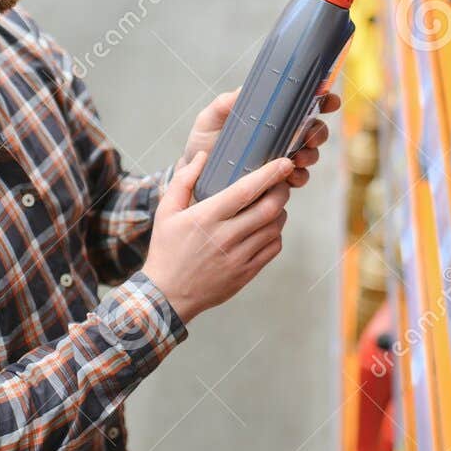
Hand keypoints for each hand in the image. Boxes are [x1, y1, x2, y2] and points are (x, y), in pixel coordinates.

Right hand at [142, 152, 294, 323]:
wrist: (168, 294)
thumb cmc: (167, 250)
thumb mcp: (166, 212)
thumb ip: (183, 180)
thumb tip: (202, 156)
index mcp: (206, 217)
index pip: (246, 190)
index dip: (270, 174)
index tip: (284, 163)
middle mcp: (225, 236)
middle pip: (269, 208)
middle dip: (282, 190)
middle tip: (281, 183)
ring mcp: (238, 257)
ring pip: (274, 228)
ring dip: (279, 212)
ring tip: (272, 205)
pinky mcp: (246, 272)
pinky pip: (273, 248)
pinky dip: (275, 234)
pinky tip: (266, 228)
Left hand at [175, 90, 340, 187]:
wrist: (196, 178)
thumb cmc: (203, 143)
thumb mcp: (209, 120)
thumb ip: (224, 104)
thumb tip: (242, 90)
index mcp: (270, 115)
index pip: (302, 103)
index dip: (321, 99)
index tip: (329, 99)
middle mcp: (281, 135)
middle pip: (314, 129)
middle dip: (319, 132)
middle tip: (309, 136)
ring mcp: (282, 158)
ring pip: (311, 154)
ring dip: (310, 155)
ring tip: (296, 158)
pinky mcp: (278, 180)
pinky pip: (299, 178)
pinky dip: (299, 176)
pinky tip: (290, 177)